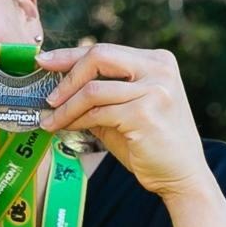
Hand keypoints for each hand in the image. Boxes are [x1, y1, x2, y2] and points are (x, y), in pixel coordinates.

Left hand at [37, 43, 208, 203]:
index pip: (105, 51)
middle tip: (47, 95)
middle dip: (66, 74)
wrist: (181, 176)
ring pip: (92, 90)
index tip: (44, 61)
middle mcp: (159, 69)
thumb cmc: (150, 145)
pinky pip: (97, 113)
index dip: (70, 55)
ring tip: (51, 120)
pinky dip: (75, 120)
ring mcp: (155, 89)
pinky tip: (66, 128)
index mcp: (157, 61)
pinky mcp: (145, 113)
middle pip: (99, 56)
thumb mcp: (124, 111)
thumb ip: (98, 95)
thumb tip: (57, 89)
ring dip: (65, 107)